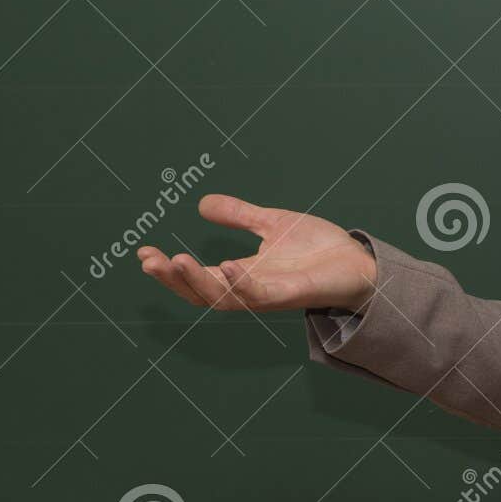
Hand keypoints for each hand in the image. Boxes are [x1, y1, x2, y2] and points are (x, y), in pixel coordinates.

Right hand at [136, 193, 376, 312]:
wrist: (358, 261)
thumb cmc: (318, 249)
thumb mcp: (271, 224)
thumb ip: (239, 215)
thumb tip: (201, 203)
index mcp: (241, 274)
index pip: (195, 277)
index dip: (168, 270)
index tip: (142, 253)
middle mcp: (250, 288)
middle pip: (201, 293)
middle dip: (172, 280)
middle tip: (150, 260)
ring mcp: (269, 294)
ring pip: (224, 299)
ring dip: (198, 282)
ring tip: (175, 260)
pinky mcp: (292, 294)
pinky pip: (260, 295)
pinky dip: (241, 283)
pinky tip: (226, 266)